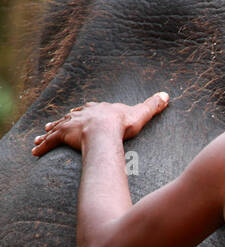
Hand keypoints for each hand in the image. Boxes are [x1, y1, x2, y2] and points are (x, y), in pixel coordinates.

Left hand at [31, 93, 169, 155]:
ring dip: (49, 131)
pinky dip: (43, 145)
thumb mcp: (140, 114)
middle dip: (65, 119)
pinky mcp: (63, 135)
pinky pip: (50, 141)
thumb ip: (152, 106)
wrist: (104, 129)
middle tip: (59, 123)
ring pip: (57, 127)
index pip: (89, 109)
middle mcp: (81, 114)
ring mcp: (70, 124)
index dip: (86, 111)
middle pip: (71, 115)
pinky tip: (36, 150)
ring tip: (42, 134)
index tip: (82, 112)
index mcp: (97, 110)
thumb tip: (167, 95)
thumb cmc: (122, 124)